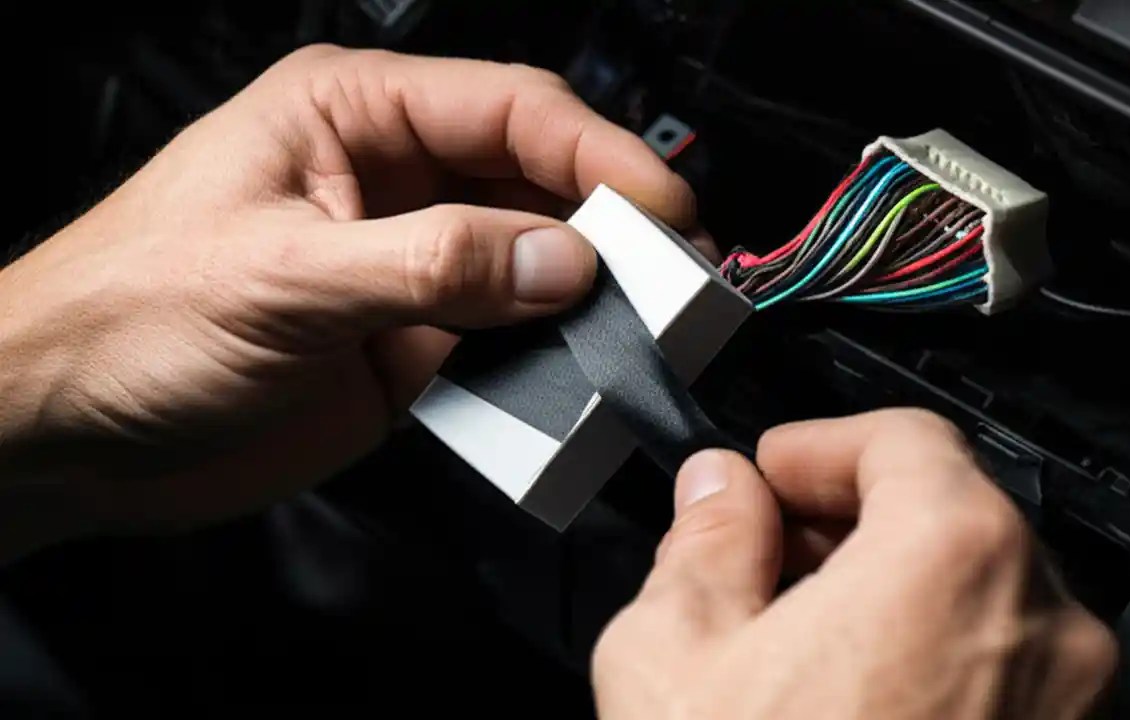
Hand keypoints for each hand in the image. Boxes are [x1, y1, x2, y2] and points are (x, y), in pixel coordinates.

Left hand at [0, 46, 698, 557]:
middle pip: (538, 183)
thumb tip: (558, 261)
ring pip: (533, 265)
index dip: (600, 155)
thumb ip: (431, 264)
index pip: (512, 109)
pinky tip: (570, 383)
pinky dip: (546, 364)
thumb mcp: (284, 276)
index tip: (664, 210)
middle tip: (678, 276)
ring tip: (645, 331)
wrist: (67, 431)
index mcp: (354, 114)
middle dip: (611, 223)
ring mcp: (407, 266)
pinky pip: (505, 345)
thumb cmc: (128, 318)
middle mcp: (393, 181)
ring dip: (588, 297)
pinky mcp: (409, 346)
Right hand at [594, 410, 1116, 718]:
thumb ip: (704, 540)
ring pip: (975, 595)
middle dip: (845, 520)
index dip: (815, 446)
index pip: (900, 437)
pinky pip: (1000, 672)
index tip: (767, 476)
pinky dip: (929, 658)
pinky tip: (842, 703)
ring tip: (791, 643)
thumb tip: (718, 493)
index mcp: (952, 557)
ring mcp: (1068, 706)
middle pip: (944, 511)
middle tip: (762, 555)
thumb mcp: (675, 653)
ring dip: (885, 592)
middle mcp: (1042, 625)